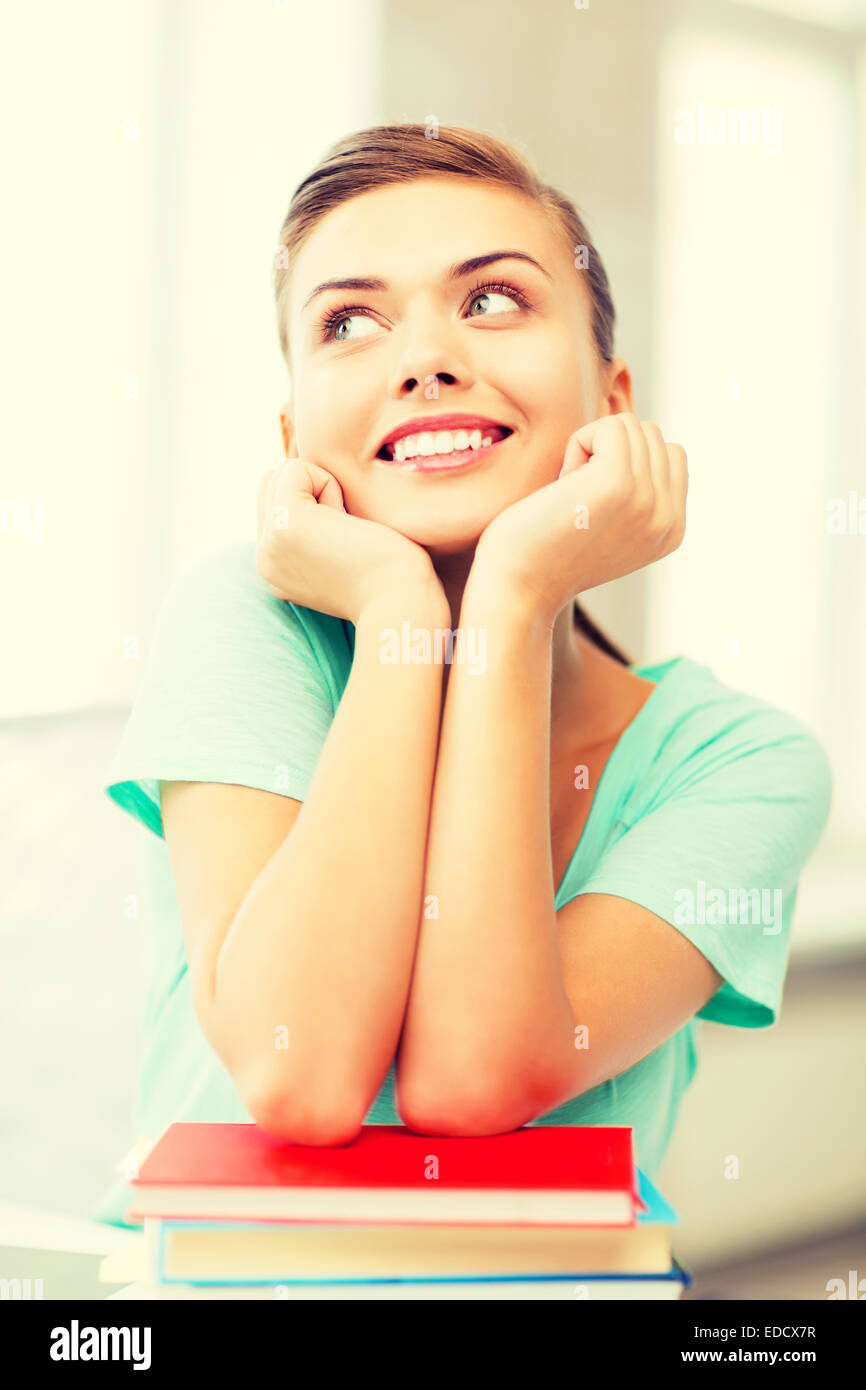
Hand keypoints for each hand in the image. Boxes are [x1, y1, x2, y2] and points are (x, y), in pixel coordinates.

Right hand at [256, 455, 440, 624]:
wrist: (401, 605)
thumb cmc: (392, 578)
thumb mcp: (343, 554)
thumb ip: (318, 530)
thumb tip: (317, 493)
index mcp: (277, 568)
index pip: (275, 503)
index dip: (317, 502)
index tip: (346, 543)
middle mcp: (264, 559)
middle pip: (272, 484)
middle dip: (315, 491)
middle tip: (348, 534)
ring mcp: (269, 544)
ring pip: (282, 474)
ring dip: (324, 489)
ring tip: (346, 531)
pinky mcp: (284, 523)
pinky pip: (295, 468)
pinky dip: (329, 483)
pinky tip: (347, 522)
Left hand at [470, 413, 687, 624]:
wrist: (518, 588)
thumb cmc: (546, 552)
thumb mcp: (610, 527)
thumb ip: (637, 493)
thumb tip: (637, 435)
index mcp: (672, 530)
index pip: (671, 454)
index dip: (625, 460)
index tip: (593, 501)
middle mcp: (668, 519)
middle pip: (651, 435)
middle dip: (608, 452)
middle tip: (577, 497)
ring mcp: (647, 500)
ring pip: (630, 426)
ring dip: (591, 449)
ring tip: (570, 493)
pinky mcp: (618, 482)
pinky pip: (609, 426)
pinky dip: (578, 444)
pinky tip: (562, 484)